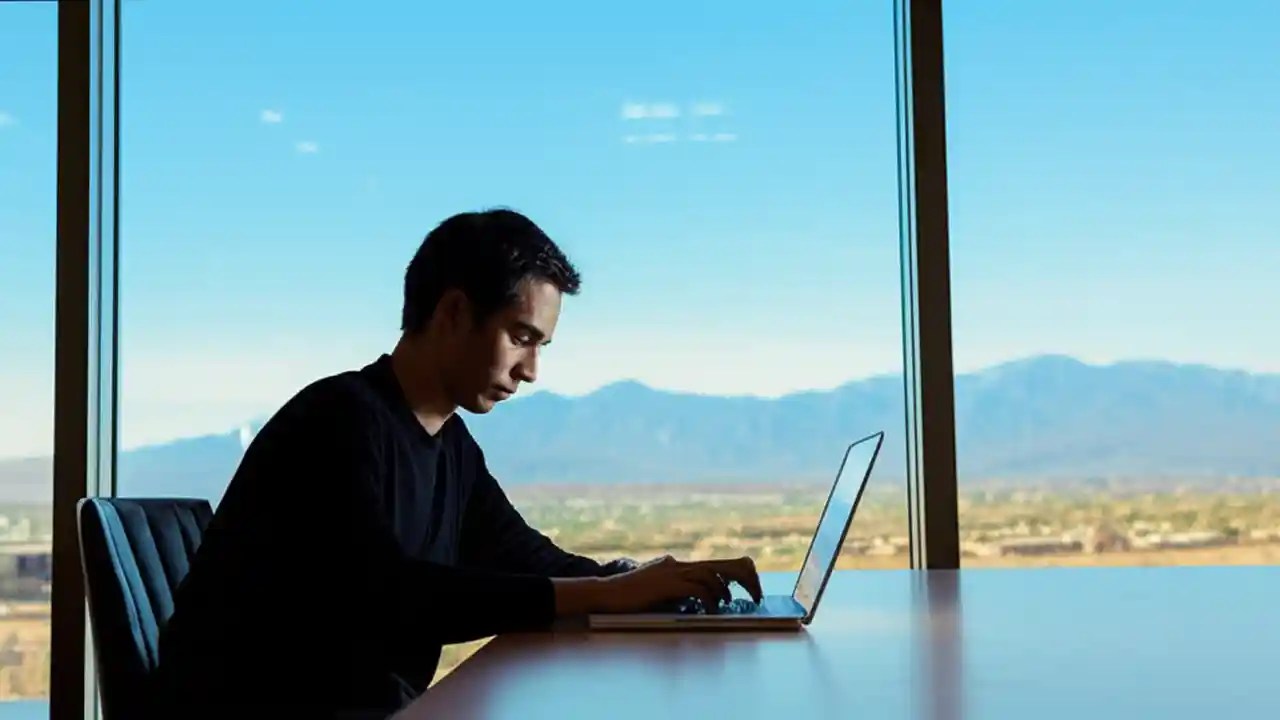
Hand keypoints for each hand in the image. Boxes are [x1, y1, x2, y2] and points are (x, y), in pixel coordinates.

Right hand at [595, 555, 762, 613]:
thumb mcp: (659, 591)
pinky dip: (710, 599)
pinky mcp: (667, 585)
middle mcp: (679, 564)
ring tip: (729, 604)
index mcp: (678, 565)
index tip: (750, 588)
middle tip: (758, 595)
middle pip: (721, 564)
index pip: (716, 563)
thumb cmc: (630, 598)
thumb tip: (703, 600)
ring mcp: (672, 572)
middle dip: (745, 578)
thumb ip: (679, 591)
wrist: (605, 594)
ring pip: (711, 574)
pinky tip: (712, 610)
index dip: (739, 573)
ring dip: (725, 591)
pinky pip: (697, 588)